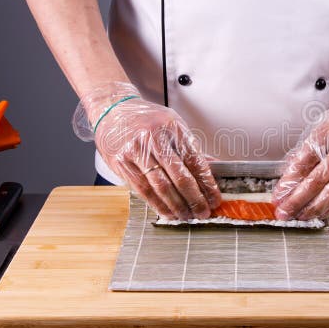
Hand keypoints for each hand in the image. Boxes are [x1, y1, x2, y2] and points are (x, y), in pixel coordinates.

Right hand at [73, 82, 220, 219]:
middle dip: (194, 199)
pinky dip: (157, 204)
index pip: (194, 160)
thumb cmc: (147, 120)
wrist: (113, 111)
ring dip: (176, 206)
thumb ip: (190, 149)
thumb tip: (212, 168)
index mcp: (172, 127)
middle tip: (203, 213)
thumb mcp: (173, 126)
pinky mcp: (122, 162)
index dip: (206, 184)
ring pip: (160, 186)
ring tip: (186, 216)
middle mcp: (154, 138)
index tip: (214, 199)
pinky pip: (142, 189)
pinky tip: (167, 212)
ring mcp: (136, 151)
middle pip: (179, 176)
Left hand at [272, 76, 328, 220]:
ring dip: (315, 207)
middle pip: (318, 179)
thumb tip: (287, 177)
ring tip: (300, 216)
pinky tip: (321, 212)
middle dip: (298, 199)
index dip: (288, 182)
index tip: (277, 196)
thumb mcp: (320, 127)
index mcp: (327, 131)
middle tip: (284, 212)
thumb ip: (305, 152)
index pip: (303, 162)